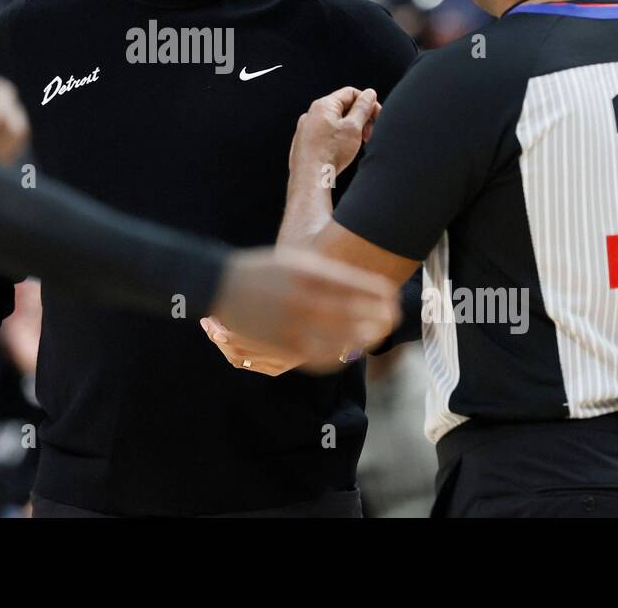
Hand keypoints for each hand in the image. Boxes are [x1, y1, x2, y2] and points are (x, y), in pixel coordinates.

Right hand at [209, 246, 395, 371]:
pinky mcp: (284, 345)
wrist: (222, 286)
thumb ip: (330, 274)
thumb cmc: (265, 270)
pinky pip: (321, 357)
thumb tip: (368, 290)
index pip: (360, 286)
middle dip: (381, 318)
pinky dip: (340, 356)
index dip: (383, 295)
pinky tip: (350, 351)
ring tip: (376, 335)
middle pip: (357, 314)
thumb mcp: (297, 260)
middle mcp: (304, 299)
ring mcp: (294, 324)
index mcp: (309, 273)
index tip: (395, 297)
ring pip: (342, 339)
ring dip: (365, 339)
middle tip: (394, 318)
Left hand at [289, 87, 379, 178]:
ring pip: (335, 123)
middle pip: (343, 108)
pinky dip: (338, 139)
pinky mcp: (305, 143)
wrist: (310, 177)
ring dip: (350, 130)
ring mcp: (306, 129)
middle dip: (360, 118)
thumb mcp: (353, 127)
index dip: (367, 103)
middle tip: (369, 134)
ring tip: (356, 144)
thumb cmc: (330, 152)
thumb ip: (363, 108)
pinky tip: (343, 152)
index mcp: (323, 105)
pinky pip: (325, 135)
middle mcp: (312, 114)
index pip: (351, 93)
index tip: (376, 117)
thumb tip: (369, 94)